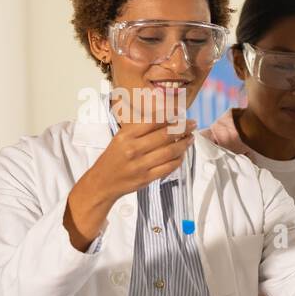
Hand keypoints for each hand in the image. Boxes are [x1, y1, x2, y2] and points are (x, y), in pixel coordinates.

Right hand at [64, 118, 195, 249]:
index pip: (153, 121)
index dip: (171, 116)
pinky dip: (178, 160)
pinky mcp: (146, 178)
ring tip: (190, 138)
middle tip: (192, 124)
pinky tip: (182, 154)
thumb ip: (139, 128)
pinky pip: (168, 167)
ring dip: (184, 144)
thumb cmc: (113, 158)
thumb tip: (164, 116)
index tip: (181, 113)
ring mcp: (140, 165)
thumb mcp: (121, 137)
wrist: (102, 182)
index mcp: (126, 136)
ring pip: (169, 152)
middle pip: (165, 135)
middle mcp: (133, 149)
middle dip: (183, 128)